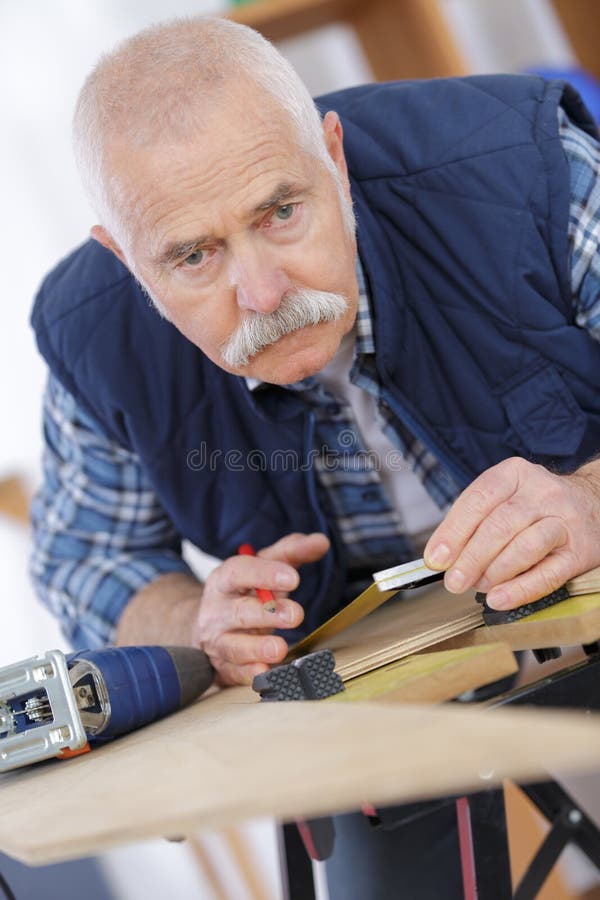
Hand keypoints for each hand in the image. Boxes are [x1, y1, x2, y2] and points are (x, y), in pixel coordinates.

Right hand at [192, 532, 328, 684]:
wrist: (207, 626)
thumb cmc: (244, 592)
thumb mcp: (263, 567)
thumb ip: (291, 553)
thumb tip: (321, 541)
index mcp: (225, 580)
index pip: (239, 572)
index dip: (264, 573)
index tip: (293, 577)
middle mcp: (216, 610)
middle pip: (239, 611)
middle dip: (267, 614)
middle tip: (296, 614)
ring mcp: (217, 641)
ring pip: (233, 646)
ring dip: (256, 648)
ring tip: (279, 649)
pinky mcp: (221, 668)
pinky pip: (232, 673)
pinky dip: (247, 675)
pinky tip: (264, 674)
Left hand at [423, 457, 599, 609]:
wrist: (594, 503)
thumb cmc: (536, 505)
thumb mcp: (505, 498)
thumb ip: (473, 522)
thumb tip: (441, 558)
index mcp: (515, 474)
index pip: (478, 499)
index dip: (453, 531)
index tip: (435, 559)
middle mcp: (542, 492)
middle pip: (499, 525)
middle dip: (470, 557)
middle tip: (453, 581)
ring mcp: (564, 520)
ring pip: (524, 546)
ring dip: (495, 571)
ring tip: (478, 587)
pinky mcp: (580, 551)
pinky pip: (548, 574)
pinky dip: (520, 589)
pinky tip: (499, 598)